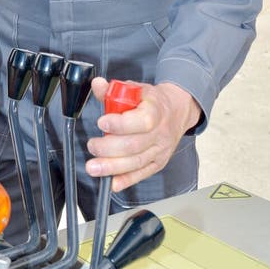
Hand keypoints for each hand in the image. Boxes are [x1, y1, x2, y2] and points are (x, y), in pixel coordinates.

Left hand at [85, 78, 200, 191]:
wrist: (177, 111)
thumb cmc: (152, 101)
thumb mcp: (135, 90)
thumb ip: (113, 90)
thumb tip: (97, 85)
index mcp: (155, 111)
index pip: (141, 121)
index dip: (120, 124)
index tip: (102, 123)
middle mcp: (160, 133)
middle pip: (134, 145)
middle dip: (109, 148)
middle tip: (92, 145)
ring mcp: (160, 150)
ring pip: (136, 162)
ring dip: (112, 167)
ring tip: (94, 167)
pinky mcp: (158, 163)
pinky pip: (141, 174)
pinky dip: (125, 180)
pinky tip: (111, 182)